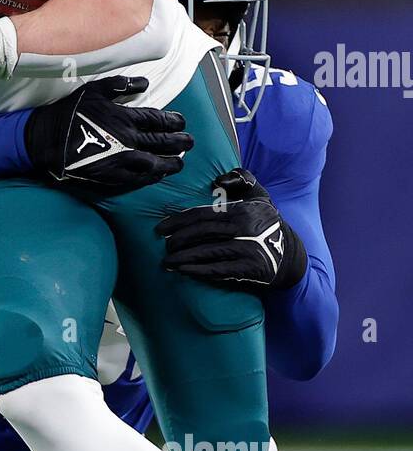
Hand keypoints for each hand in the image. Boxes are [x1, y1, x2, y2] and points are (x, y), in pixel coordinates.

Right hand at [24, 76, 192, 196]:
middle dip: (179, 142)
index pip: (158, 119)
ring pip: (154, 162)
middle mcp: (128, 139)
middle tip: (190, 143)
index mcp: (125, 117)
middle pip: (161, 141)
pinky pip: (138, 178)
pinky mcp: (112, 175)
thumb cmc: (69, 112)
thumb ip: (121, 85)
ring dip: (170, 162)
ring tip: (181, 163)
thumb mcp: (94, 90)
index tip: (182, 122)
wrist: (47, 140)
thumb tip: (145, 83)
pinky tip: (158, 176)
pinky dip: (151, 177)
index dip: (173, 121)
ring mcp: (122, 160)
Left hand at [156, 168, 307, 289]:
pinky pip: (218, 270)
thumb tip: (219, 180)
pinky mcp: (249, 270)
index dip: (178, 221)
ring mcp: (247, 250)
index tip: (160, 229)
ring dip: (183, 258)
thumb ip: (242, 179)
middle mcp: (243, 230)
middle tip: (164, 246)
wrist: (290, 254)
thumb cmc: (267, 223)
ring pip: (207, 252)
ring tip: (167, 262)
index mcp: (240, 211)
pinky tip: (184, 271)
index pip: (202, 215)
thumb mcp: (260, 196)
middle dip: (178, 240)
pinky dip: (198, 271)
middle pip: (201, 233)